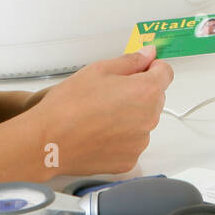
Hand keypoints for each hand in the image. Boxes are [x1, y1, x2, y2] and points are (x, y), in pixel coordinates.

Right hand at [27, 46, 172, 175]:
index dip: (152, 68)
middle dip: (140, 92)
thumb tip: (149, 54)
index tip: (138, 69)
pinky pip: (132, 143)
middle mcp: (150, 118)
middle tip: (109, 93)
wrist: (48, 141)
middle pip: (155, 98)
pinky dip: (121, 137)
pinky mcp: (129, 160)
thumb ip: (130, 61)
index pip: (166, 73)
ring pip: (143, 121)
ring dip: (131, 116)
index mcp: (146, 91)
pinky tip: (99, 133)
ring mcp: (140, 142)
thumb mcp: (99, 70)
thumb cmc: (69, 104)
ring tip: (100, 115)